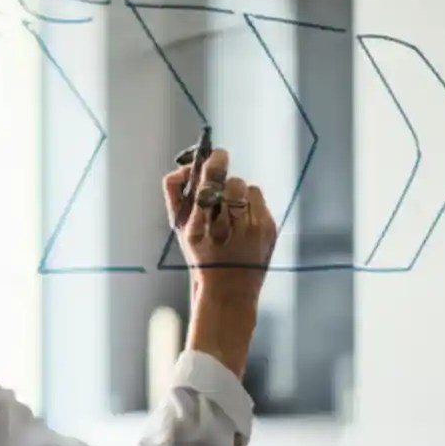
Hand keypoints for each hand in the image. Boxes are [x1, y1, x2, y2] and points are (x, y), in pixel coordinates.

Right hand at [162, 148, 276, 306]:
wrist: (229, 289)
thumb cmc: (201, 253)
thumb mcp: (180, 228)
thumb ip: (176, 193)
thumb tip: (185, 166)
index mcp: (197, 228)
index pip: (205, 185)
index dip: (211, 165)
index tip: (212, 156)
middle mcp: (225, 229)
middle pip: (228, 182)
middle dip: (222, 176)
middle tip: (220, 163)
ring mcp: (251, 229)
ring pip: (244, 186)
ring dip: (235, 191)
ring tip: (230, 207)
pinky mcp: (268, 229)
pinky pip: (258, 197)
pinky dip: (249, 203)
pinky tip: (244, 219)